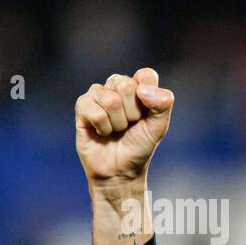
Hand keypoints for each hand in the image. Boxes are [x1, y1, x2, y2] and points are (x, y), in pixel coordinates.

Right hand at [74, 67, 174, 195]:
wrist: (120, 170)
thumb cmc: (140, 146)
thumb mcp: (159, 127)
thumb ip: (163, 104)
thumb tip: (143, 90)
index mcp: (139, 87)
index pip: (145, 74)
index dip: (148, 96)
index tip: (147, 114)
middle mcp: (117, 87)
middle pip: (126, 85)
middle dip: (132, 113)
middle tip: (130, 125)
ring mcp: (98, 94)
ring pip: (110, 99)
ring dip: (117, 123)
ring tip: (116, 130)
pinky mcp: (82, 106)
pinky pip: (95, 112)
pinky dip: (103, 128)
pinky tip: (102, 132)